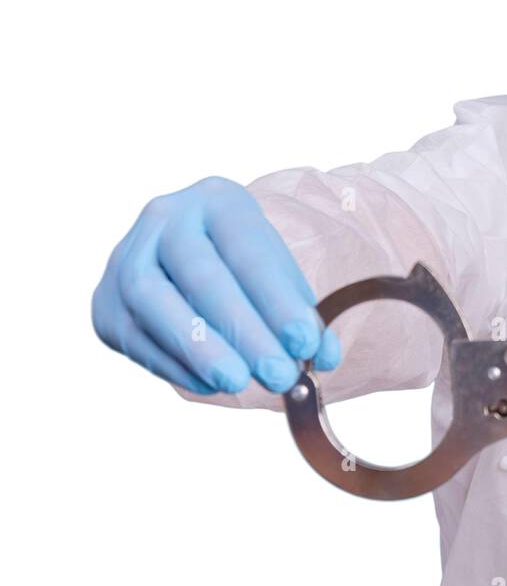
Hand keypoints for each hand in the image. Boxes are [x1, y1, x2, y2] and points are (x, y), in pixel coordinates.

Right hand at [92, 176, 340, 394]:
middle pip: (200, 274)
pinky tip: (210, 384)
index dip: (277, 298)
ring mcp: (127, 256)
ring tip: (238, 383)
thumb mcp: (280, 277)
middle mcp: (165, 218)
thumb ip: (302, 315)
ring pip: (154, 301)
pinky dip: (174, 364)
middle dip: (243, 330)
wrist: (191, 255)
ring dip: (198, 348)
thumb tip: (323, 357)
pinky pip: (134, 335)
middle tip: (278, 374)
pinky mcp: (104, 300)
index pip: (248, 249)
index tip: (305, 341)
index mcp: (218, 200)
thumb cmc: (245, 267)